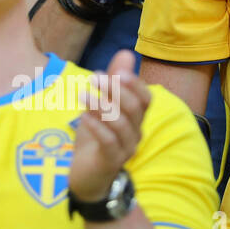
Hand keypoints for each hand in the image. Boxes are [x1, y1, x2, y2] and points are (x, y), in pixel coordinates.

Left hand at [68, 50, 149, 202]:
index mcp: (135, 117)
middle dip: (116, 91)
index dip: (134, 84)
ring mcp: (126, 148)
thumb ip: (112, 81)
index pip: (146, 98)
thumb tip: (126, 53)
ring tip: (83, 95)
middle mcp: (135, 132)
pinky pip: (109, 143)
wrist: (86, 175)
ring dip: (102, 106)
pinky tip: (83, 117)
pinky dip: (97, 127)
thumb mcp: (101, 104)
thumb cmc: (96, 136)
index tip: (116, 72)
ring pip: (121, 124)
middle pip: (135, 108)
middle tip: (94, 79)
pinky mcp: (111, 161)